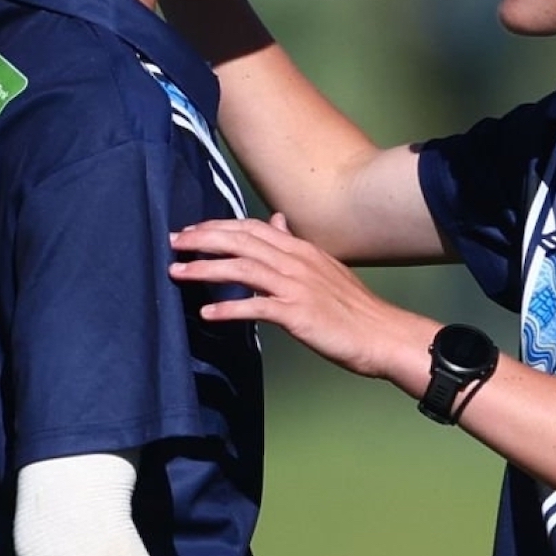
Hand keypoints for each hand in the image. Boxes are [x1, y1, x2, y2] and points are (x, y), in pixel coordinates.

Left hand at [170, 214, 435, 387]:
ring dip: (206, 270)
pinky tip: (208, 314)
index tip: (192, 231)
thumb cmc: (352, 308)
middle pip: (241, 241)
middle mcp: (296, 261)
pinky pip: (255, 308)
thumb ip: (295, 245)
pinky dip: (229, 309)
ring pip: (242, 269)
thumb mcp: (324, 267)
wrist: (382, 334)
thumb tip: (276, 221)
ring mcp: (296, 286)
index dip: (218, 226)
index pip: (252, 227)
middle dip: (203, 240)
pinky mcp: (297, 314)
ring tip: (178, 273)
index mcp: (302, 249)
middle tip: (173, 243)